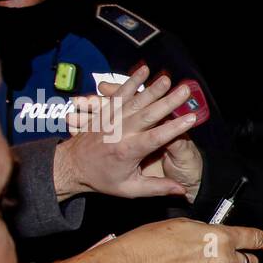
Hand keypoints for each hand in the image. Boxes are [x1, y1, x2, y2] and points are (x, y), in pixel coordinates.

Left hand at [55, 66, 199, 201]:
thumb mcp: (130, 189)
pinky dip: (132, 81)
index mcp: (127, 151)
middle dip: (168, 101)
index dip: (175, 127)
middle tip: (185, 90)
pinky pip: (120, 94)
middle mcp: (119, 132)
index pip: (156, 137)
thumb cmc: (102, 179)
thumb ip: (157, 188)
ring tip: (167, 79)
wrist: (72, 166)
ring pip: (135, 101)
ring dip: (152, 89)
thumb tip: (182, 191)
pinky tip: (144, 71)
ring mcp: (111, 119)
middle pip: (148, 114)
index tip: (191, 118)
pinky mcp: (106, 111)